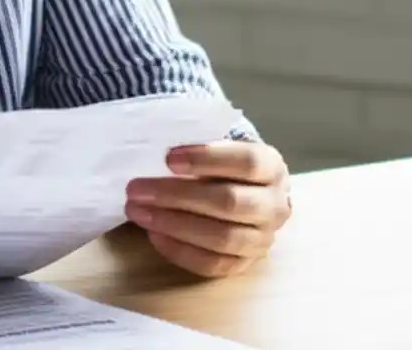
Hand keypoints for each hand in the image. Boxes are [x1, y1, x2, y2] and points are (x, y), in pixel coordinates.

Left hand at [125, 142, 290, 277]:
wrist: (244, 193)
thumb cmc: (222, 164)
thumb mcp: (218, 146)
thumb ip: (197, 147)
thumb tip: (157, 155)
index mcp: (272, 167)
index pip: (247, 162)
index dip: (206, 159)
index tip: (167, 159)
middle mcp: (275, 205)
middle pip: (229, 202)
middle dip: (177, 196)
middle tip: (136, 189)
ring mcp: (263, 239)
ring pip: (222, 238)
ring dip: (174, 225)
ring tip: (138, 212)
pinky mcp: (245, 264)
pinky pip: (212, 264)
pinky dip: (179, 250)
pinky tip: (153, 234)